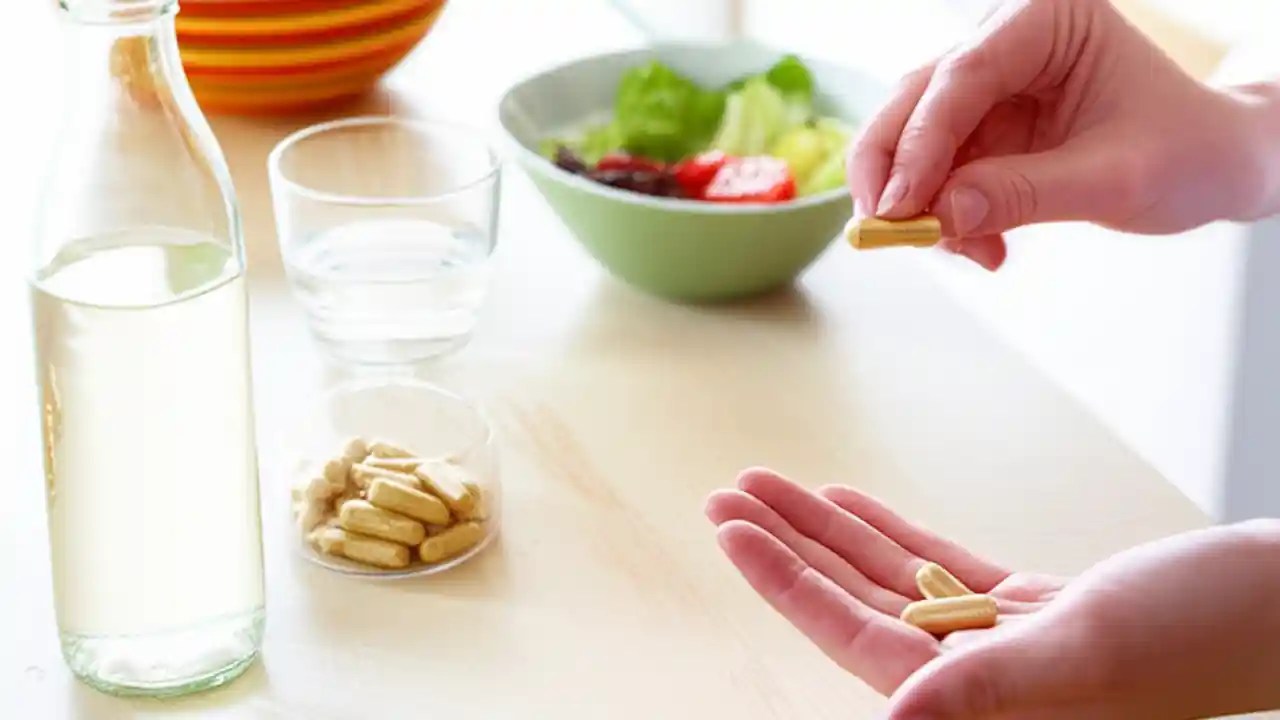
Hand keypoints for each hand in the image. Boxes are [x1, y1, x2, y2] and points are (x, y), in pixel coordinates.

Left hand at [707, 468, 1279, 718]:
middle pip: (857, 601)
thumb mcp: (1090, 650)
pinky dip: (894, 536)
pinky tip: (850, 504)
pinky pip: (943, 569)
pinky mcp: (1039, 609)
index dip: (783, 580)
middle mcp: (984, 677)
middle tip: (728, 495)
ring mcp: (1009, 641)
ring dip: (831, 531)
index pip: (851, 633)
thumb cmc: (1208, 634)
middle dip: (789, 547)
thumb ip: (987, 686)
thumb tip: (895, 718)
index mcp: (982, 698)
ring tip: (771, 487)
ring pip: (893, 578)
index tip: (730, 528)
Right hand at [846, 0, 1279, 269]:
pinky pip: (937, 177)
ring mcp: (988, 90)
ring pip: (913, 142)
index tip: (899, 205)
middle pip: (916, 100)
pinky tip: (982, 248)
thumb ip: (1025, 192)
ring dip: (922, 204)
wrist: (1211, 166)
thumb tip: (942, 214)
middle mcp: (1006, 43)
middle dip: (893, 170)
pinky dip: (946, 217)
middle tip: (882, 230)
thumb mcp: (1114, 179)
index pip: (962, 75)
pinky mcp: (982, 133)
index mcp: (1046, 20)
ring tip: (965, 251)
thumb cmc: (1185, 152)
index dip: (920, 141)